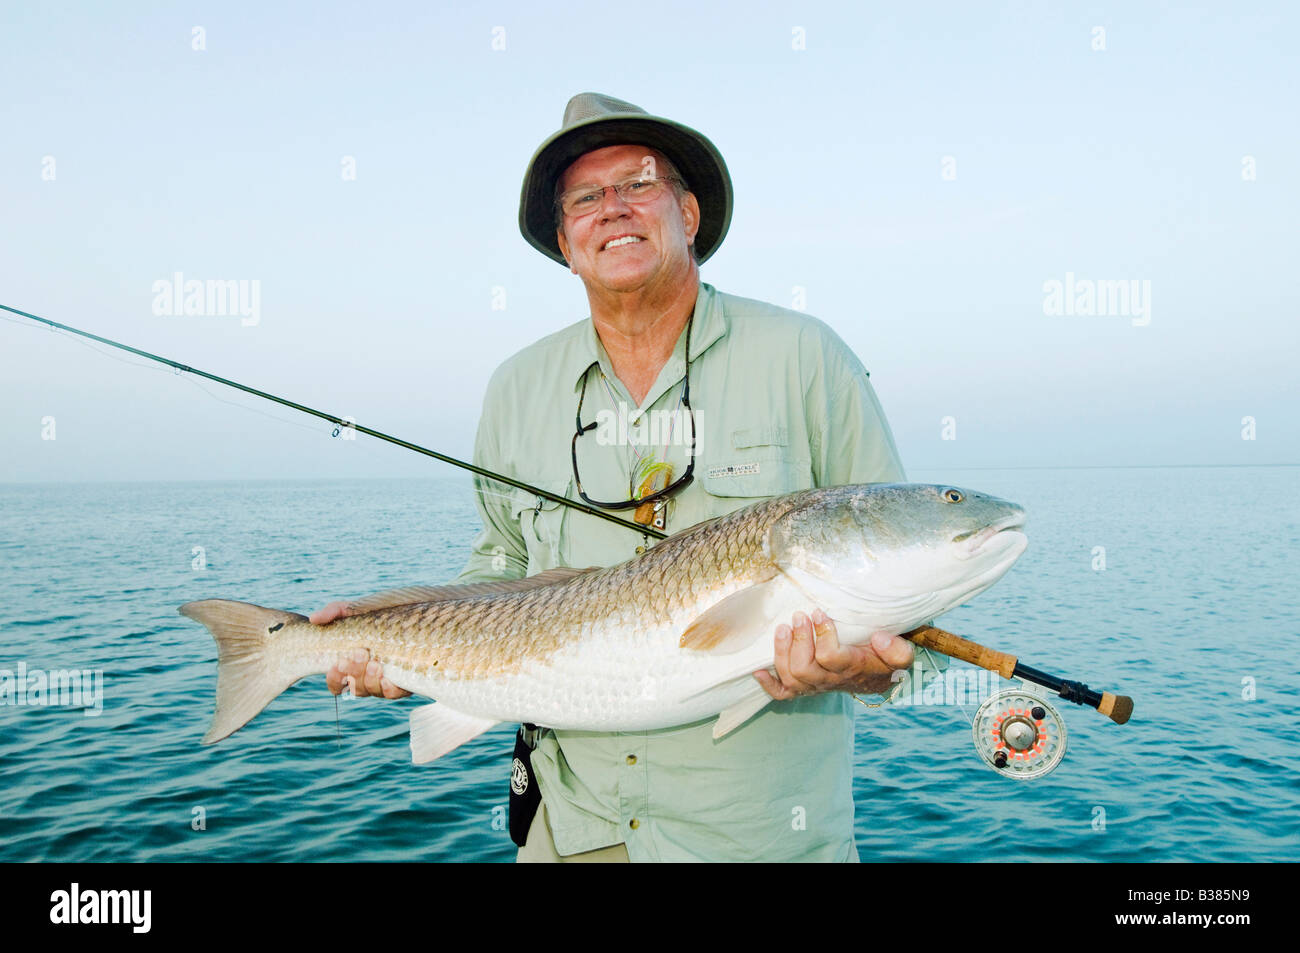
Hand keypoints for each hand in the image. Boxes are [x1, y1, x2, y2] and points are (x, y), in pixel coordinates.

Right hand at [311, 601, 410, 698]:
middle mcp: (366, 676)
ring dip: (370, 680)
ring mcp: (385, 680)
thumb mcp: (353, 609)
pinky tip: (388, 678)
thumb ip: (332, 612)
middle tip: (359, 653)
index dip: (335, 678)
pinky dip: (388, 689)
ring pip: (372, 691)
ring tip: (375, 663)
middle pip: (354, 688)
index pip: (336, 683)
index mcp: (351, 664)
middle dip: (354, 673)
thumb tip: (314, 618)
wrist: (411, 609)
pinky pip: (394, 693)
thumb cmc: (377, 612)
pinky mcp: (404, 681)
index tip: (337, 663)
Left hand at [753, 609, 913, 699]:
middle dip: (798, 641)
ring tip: (783, 627)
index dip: (822, 635)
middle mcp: (829, 680)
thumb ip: (897, 650)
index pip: (831, 657)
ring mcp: (813, 686)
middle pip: (804, 668)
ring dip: (782, 651)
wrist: (875, 678)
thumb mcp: (900, 655)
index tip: (820, 612)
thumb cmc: (883, 660)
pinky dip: (768, 684)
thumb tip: (880, 638)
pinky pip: (781, 693)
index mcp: (851, 669)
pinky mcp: (802, 688)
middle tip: (799, 616)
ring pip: (790, 677)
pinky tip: (758, 669)